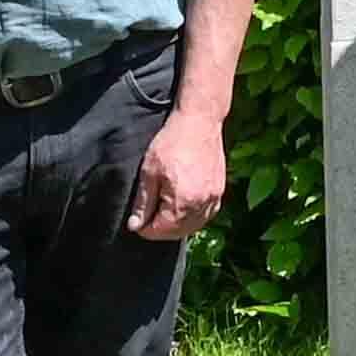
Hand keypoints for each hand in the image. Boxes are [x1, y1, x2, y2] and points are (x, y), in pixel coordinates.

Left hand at [124, 111, 229, 242]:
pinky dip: (193, 217)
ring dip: (177, 225)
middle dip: (160, 229)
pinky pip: (206, 215)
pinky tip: (183, 208)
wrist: (199, 122)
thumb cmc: (172, 143)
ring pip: (193, 226)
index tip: (136, 220)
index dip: (144, 228)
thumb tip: (135, 226)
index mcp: (182, 201)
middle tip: (147, 217)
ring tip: (163, 213)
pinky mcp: (220, 192)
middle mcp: (201, 205)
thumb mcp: (149, 172)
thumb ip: (143, 202)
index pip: (160, 231)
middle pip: (178, 232)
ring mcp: (213, 199)